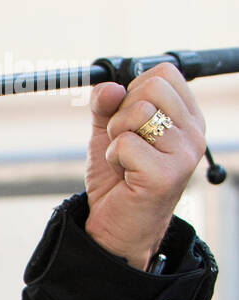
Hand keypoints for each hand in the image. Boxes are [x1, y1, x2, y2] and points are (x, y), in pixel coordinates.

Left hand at [84, 63, 205, 270]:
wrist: (114, 226)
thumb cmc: (117, 179)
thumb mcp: (108, 132)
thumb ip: (106, 104)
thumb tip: (110, 86)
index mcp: (186, 117)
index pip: (164, 73)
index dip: (133, 90)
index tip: (127, 119)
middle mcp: (193, 132)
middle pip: (152, 86)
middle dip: (122, 112)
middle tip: (124, 141)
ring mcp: (185, 153)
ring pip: (137, 112)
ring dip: (116, 136)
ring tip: (124, 160)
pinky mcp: (167, 174)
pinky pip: (125, 143)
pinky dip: (112, 157)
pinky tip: (124, 174)